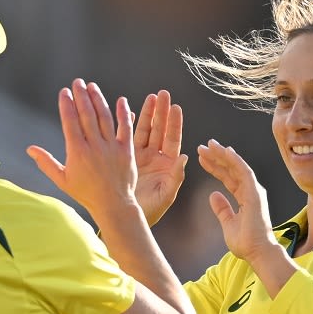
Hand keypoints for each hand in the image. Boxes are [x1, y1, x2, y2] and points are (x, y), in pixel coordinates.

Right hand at [27, 79, 139, 224]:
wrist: (113, 204)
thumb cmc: (85, 193)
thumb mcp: (62, 180)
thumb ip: (46, 162)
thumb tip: (30, 149)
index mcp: (77, 152)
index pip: (70, 122)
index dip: (67, 104)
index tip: (64, 92)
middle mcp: (94, 146)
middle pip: (86, 115)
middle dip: (81, 96)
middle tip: (77, 82)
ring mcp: (111, 147)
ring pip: (104, 117)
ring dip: (98, 99)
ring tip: (92, 86)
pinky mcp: (126, 150)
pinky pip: (125, 127)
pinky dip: (123, 113)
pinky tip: (120, 100)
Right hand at [133, 90, 187, 226]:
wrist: (127, 219)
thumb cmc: (150, 212)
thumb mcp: (167, 196)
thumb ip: (176, 177)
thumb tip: (185, 156)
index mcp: (168, 165)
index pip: (173, 139)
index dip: (174, 123)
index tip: (176, 107)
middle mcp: (155, 158)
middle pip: (160, 130)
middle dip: (162, 112)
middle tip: (163, 94)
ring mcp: (141, 157)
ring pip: (145, 131)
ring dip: (148, 114)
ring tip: (150, 97)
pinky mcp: (127, 158)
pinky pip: (128, 138)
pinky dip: (128, 125)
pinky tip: (128, 112)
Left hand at [195, 139, 280, 262]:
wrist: (257, 252)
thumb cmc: (246, 242)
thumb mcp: (228, 223)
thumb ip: (222, 209)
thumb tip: (214, 195)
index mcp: (244, 198)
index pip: (228, 178)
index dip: (215, 167)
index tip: (202, 158)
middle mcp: (250, 191)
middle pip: (231, 169)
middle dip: (216, 157)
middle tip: (203, 146)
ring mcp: (254, 191)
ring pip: (237, 166)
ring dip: (223, 154)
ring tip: (209, 144)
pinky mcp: (255, 193)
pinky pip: (244, 172)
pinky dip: (235, 160)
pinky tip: (225, 151)